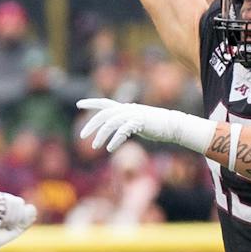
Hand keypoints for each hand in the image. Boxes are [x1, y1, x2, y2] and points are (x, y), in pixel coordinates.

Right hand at [0, 190, 36, 251]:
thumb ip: (25, 220)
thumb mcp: (13, 231)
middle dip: (13, 218)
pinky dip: (0, 212)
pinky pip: (1, 199)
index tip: (7, 228)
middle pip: (18, 202)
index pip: (20, 206)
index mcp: (4, 206)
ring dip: (7, 217)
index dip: (17, 219)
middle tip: (0, 226)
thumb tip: (32, 208)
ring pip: (12, 200)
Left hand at [77, 98, 216, 154]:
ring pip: (111, 123)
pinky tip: (110, 148)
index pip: (104, 103)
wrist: (172, 125)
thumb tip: (114, 131)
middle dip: (91, 125)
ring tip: (94, 147)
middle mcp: (127, 109)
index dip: (91, 103)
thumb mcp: (136, 124)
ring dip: (101, 135)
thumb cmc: (154, 126)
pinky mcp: (139, 122)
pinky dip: (115, 140)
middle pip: (103, 114)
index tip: (78, 104)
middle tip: (82, 136)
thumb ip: (124, 125)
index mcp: (124, 108)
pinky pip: (123, 131)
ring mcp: (133, 115)